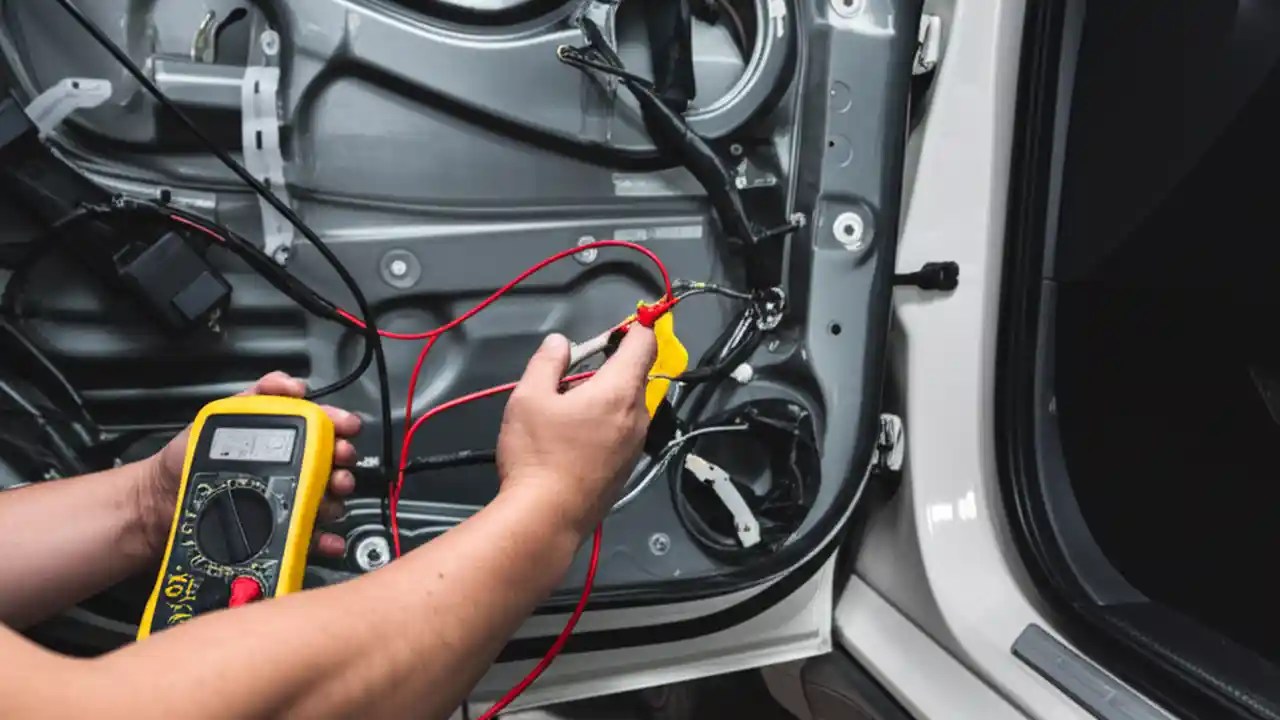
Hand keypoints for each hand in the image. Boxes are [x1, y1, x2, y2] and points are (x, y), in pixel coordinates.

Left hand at [139, 372, 360, 558]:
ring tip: (330, 497)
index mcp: (281, 441)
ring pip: (327, 499)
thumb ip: (254, 396)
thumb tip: (291, 384)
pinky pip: (309, 536)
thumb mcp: (219, 418)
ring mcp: (287, 502)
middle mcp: (291, 470)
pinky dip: (325, 539)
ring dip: (336, 498)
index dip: (339, 424)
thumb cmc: (188, 459)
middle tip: (339, 461)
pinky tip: (327, 537)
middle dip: (342, 462)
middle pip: (331, 465)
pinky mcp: (279, 532)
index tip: (347, 427)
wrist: (159, 504)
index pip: (321, 428)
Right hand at [496, 328, 656, 536]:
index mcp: (619, 392)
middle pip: (637, 376)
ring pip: (630, 406)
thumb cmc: (537, 454)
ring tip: (572, 405)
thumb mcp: (529, 398)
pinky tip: (577, 436)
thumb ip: (547, 362)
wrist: (546, 519)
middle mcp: (637, 417)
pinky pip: (624, 432)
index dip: (635, 328)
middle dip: (613, 365)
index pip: (644, 345)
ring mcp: (635, 446)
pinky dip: (608, 423)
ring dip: (609, 396)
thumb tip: (560, 343)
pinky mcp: (627, 469)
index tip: (620, 326)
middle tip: (576, 369)